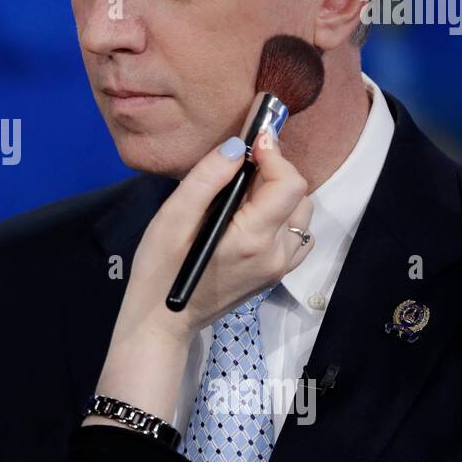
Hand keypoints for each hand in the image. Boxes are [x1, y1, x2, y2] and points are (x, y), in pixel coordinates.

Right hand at [86, 129, 312, 430]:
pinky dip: (283, 217)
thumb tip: (238, 146)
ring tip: (245, 192)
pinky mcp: (275, 275)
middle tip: (240, 165)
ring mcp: (279, 268)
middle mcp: (276, 253)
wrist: (162, 322)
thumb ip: (207, 179)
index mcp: (253, 238)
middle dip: (275, 171)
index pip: (289, 182)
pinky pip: (297, 236)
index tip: (253, 139)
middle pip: (299, 195)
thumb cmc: (160, 269)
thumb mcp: (172, 219)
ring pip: (301, 215)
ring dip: (281, 194)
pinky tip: (253, 218)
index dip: (274, 154)